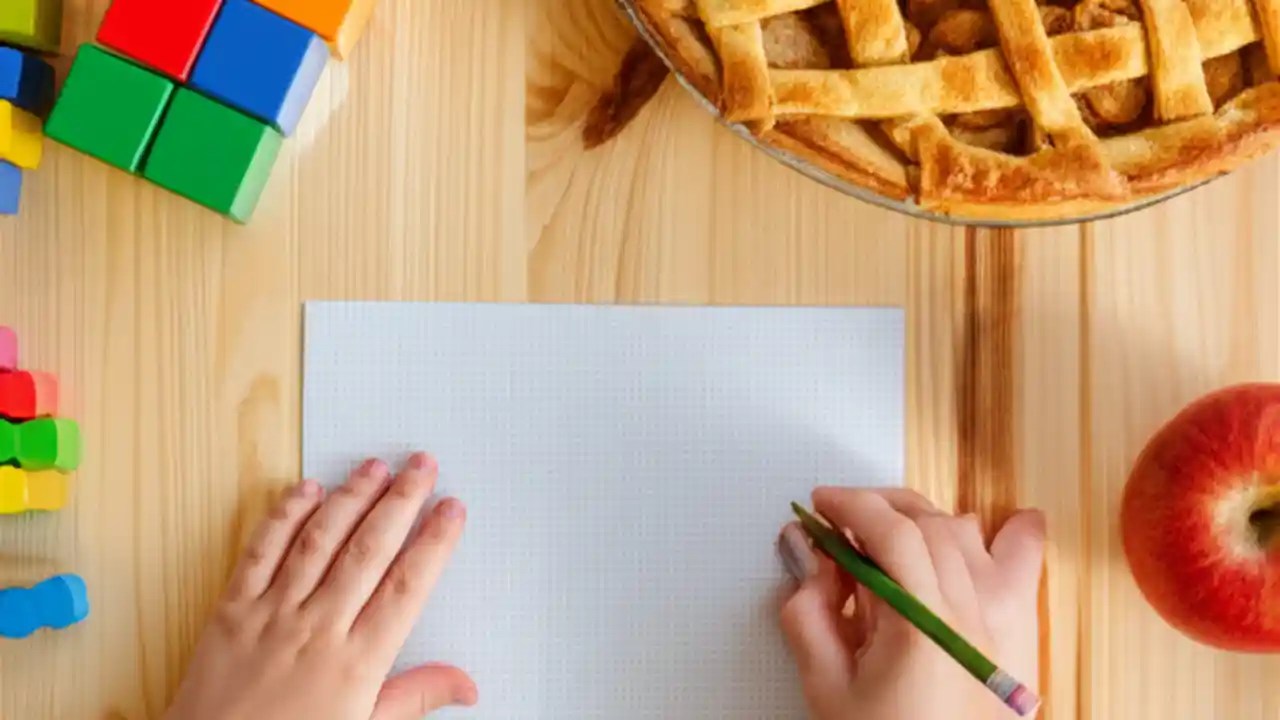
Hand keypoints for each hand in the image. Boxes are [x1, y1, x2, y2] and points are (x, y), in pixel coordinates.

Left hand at [165, 453, 474, 719]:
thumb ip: (414, 698)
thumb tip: (466, 685)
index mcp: (356, 662)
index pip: (408, 586)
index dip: (434, 542)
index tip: (452, 510)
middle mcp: (317, 628)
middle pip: (369, 549)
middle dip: (401, 500)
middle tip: (422, 467)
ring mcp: (272, 614)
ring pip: (320, 540)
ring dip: (350, 497)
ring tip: (375, 467)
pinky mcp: (231, 610)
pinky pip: (260, 551)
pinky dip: (284, 516)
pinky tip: (305, 491)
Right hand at [778, 488, 1044, 719]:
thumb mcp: (829, 688)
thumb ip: (809, 615)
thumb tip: (805, 557)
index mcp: (922, 625)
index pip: (890, 531)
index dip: (850, 505)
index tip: (822, 504)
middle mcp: (971, 614)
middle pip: (927, 522)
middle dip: (877, 508)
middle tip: (841, 520)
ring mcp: (1002, 621)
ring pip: (968, 532)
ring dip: (924, 519)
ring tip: (891, 536)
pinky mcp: (1019, 634)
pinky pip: (1023, 560)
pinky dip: (1009, 534)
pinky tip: (992, 527)